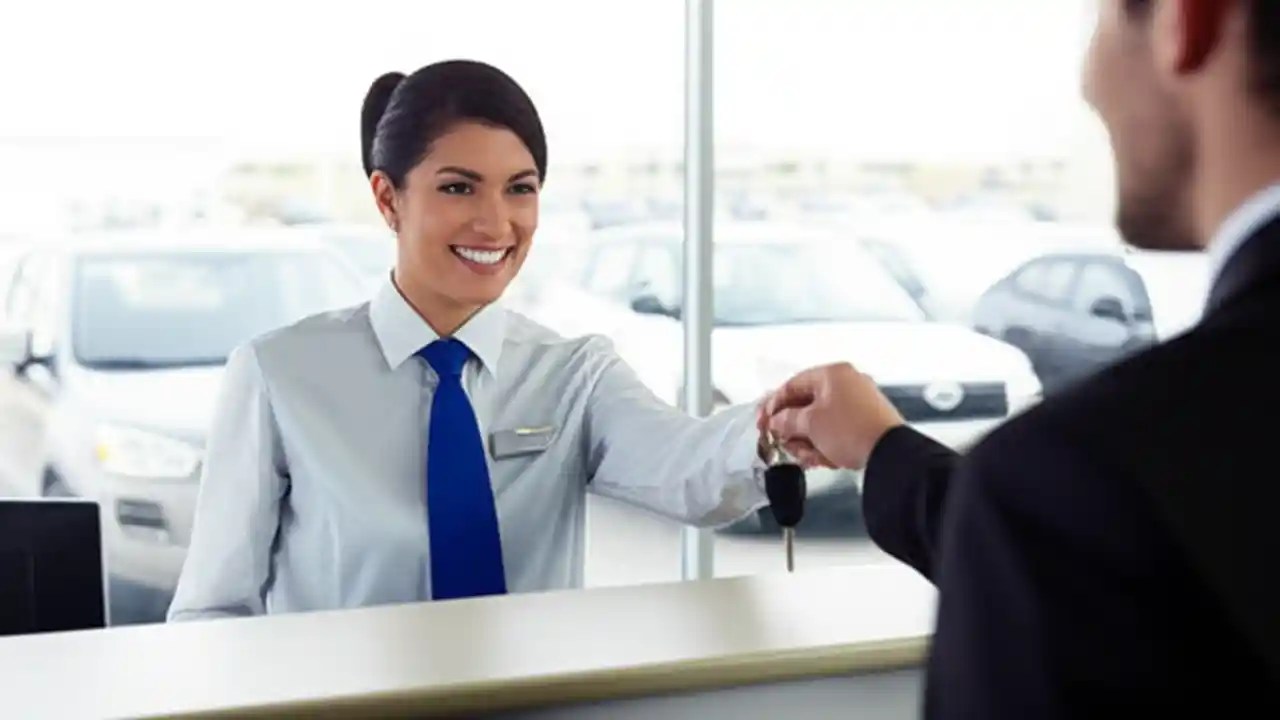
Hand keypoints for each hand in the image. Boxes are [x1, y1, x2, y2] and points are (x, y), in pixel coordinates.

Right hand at [760, 363, 904, 469]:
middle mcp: (848, 383)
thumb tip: (776, 421)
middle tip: (783, 441)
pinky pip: (837, 430)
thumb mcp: (809, 424)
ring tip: (806, 455)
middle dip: (792, 428)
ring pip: (821, 421)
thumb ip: (786, 420)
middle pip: (807, 404)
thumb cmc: (852, 430)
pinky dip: (826, 443)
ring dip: (808, 440)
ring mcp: (860, 403)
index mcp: (833, 374)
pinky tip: (822, 458)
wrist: (889, 453)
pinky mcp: (867, 422)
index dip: (773, 405)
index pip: (793, 384)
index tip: (763, 421)